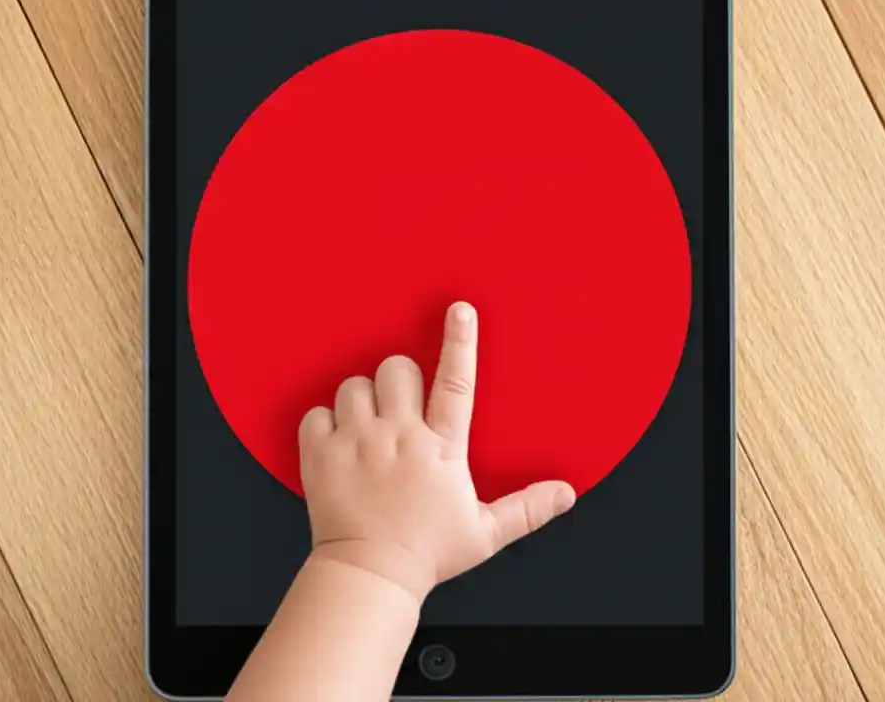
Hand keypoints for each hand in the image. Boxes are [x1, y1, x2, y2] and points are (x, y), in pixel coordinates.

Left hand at [298, 301, 575, 601]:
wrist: (370, 575)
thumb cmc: (427, 554)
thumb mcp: (485, 533)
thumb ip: (527, 508)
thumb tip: (567, 494)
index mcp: (440, 449)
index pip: (456, 382)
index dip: (460, 342)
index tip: (460, 310)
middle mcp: (398, 436)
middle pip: (395, 369)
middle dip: (398, 380)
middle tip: (398, 409)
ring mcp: (357, 442)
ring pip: (353, 385)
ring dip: (361, 401)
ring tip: (367, 432)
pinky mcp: (322, 455)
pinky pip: (317, 413)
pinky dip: (324, 424)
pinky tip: (337, 445)